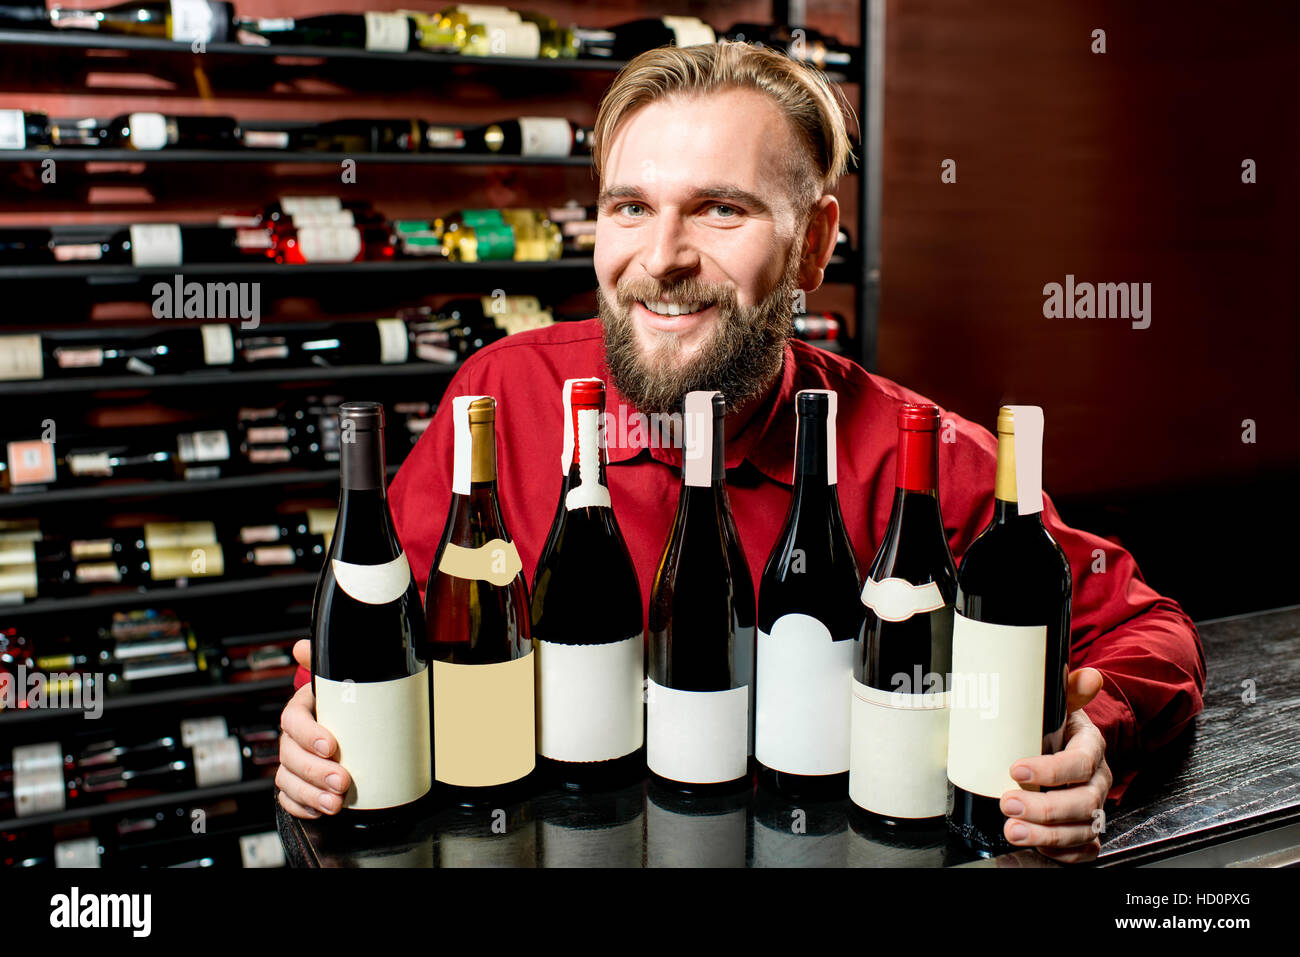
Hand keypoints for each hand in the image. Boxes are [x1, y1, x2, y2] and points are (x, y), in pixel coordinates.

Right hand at [276, 639, 350, 818]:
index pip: (293, 721)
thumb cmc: (346, 702)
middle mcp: (293, 737)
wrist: (354, 722)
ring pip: (288, 780)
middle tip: (343, 781)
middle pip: (290, 756)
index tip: (331, 745)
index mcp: (302, 709)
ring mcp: (293, 762)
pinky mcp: (298, 784)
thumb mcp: (342, 680)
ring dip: (311, 794)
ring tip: (336, 802)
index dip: (308, 735)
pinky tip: (321, 810)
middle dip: (316, 771)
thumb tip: (304, 645)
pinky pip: (289, 799)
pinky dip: (303, 807)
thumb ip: (328, 661)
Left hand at [999, 668, 1112, 862]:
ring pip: (1082, 831)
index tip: (1016, 769)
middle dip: (1044, 809)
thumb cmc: (1059, 728)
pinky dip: (1062, 855)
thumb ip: (1069, 690)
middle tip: (1008, 804)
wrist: (1068, 746)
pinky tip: (1036, 848)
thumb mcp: (1060, 705)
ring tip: (1013, 832)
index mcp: (1090, 749)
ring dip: (1047, 836)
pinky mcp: (1087, 830)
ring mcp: (1093, 809)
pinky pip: (1084, 850)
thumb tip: (1088, 676)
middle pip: (1082, 803)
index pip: (1078, 763)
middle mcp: (1097, 782)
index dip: (1051, 770)